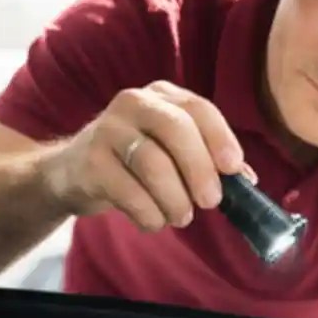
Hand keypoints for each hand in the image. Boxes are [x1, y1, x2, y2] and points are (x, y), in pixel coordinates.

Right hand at [40, 81, 254, 231]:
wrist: (71, 174)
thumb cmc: (135, 164)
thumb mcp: (171, 152)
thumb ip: (208, 161)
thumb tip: (246, 180)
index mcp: (161, 96)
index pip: (198, 108)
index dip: (220, 138)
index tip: (234, 169)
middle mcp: (133, 103)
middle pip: (176, 129)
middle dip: (199, 169)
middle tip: (210, 202)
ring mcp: (107, 129)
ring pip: (152, 163)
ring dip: (174, 199)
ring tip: (180, 216)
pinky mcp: (89, 162)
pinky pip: (128, 192)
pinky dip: (149, 214)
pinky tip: (153, 221)